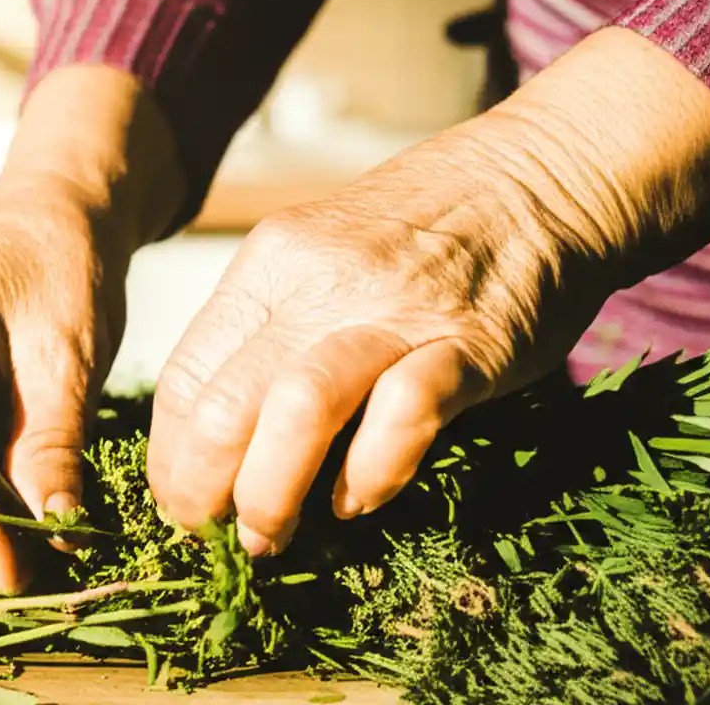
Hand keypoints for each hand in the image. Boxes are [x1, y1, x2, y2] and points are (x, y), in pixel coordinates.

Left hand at [146, 27, 709, 555]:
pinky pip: (403, 417)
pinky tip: (358, 499)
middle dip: (203, 493)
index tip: (184, 505)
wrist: (539, 172)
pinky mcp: (470, 342)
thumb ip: (272, 329)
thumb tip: (221, 437)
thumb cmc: (424, 228)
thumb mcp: (320, 256)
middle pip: (223, 407)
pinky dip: (371, 473)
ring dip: (272, 495)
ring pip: (296, 412)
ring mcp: (394, 310)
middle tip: (221, 532)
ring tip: (273, 536)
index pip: (183, 380)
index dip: (170, 462)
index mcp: (270, 264)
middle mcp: (317, 282)